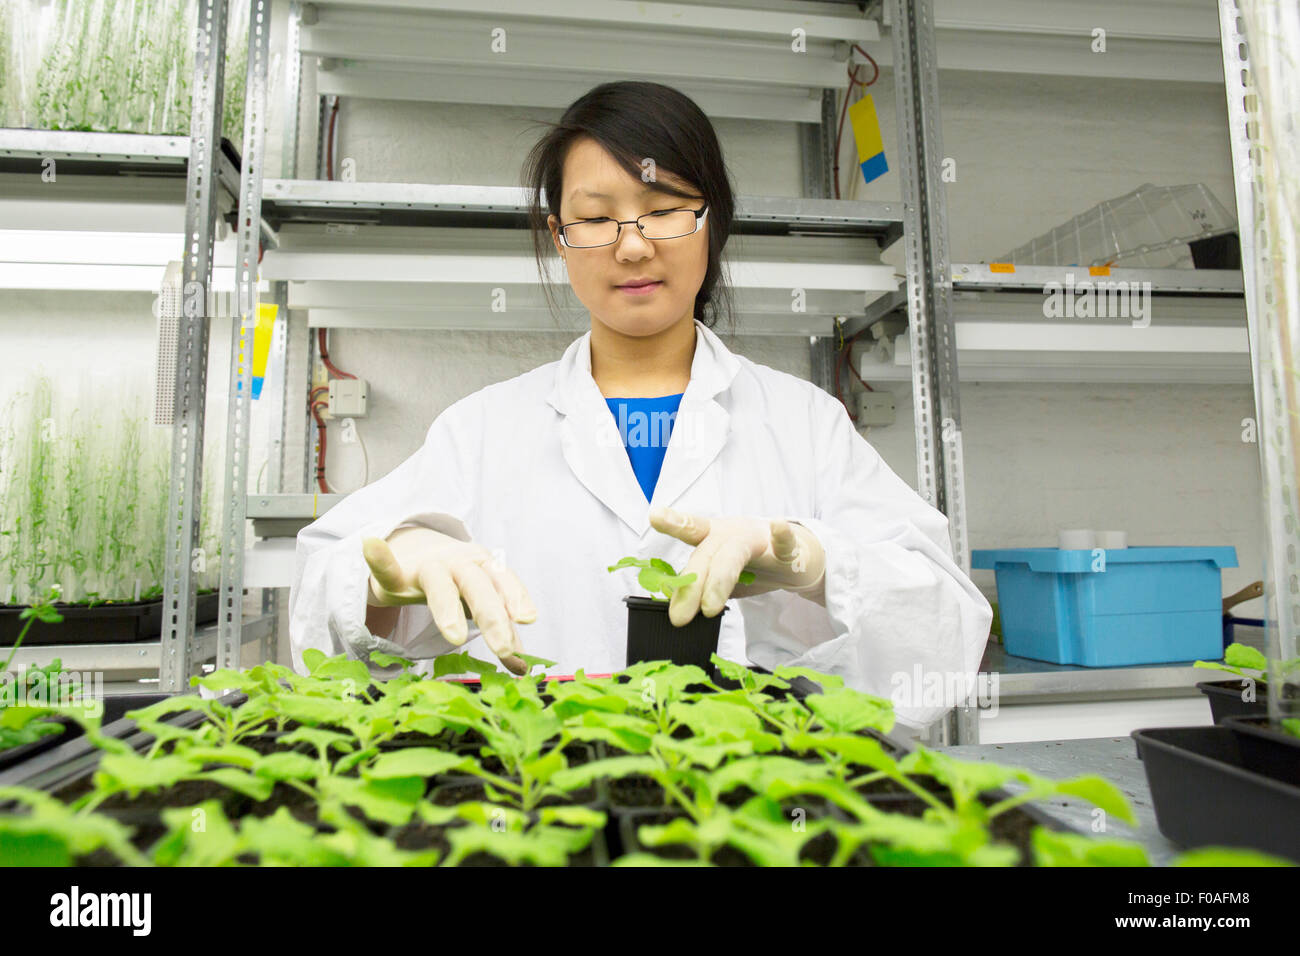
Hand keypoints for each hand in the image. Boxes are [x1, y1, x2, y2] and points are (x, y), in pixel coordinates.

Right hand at [362, 526, 536, 675]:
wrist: (417, 551)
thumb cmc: (457, 583)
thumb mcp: (480, 603)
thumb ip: (502, 630)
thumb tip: (522, 668)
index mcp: (485, 569)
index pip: (504, 582)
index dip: (516, 598)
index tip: (528, 618)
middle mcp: (461, 564)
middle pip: (478, 586)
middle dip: (492, 616)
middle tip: (503, 649)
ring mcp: (429, 567)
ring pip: (440, 583)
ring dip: (448, 607)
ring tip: (456, 636)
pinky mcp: (398, 574)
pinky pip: (389, 568)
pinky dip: (380, 559)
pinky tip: (371, 547)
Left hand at [648, 506, 825, 626]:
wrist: (796, 559)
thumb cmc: (749, 564)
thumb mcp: (719, 576)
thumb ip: (700, 587)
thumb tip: (676, 611)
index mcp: (713, 536)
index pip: (690, 530)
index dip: (674, 522)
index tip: (655, 516)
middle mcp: (731, 533)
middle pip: (706, 555)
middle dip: (690, 587)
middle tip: (678, 617)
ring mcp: (757, 539)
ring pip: (734, 556)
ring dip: (719, 581)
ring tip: (709, 608)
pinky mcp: (786, 551)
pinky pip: (784, 545)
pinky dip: (782, 536)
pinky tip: (778, 526)